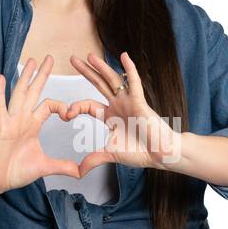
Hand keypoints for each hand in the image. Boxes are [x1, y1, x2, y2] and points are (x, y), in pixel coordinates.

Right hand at [0, 56, 82, 196]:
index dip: (62, 107)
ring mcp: (10, 122)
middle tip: (49, 58)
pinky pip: (0, 108)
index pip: (49, 105)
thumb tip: (80, 173)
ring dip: (25, 77)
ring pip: (20, 94)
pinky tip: (0, 78)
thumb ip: (63, 167)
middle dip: (42, 75)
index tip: (70, 115)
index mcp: (32, 125)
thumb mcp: (45, 167)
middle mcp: (22, 119)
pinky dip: (0, 93)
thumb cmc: (14, 171)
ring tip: (32, 61)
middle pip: (34, 92)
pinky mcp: (1, 128)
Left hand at [61, 51, 181, 174]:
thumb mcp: (110, 154)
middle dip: (86, 72)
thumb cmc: (141, 152)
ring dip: (101, 68)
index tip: (66, 114)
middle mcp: (118, 105)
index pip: (88, 105)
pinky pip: (134, 83)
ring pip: (112, 80)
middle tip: (73, 59)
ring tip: (89, 56)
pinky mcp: (140, 102)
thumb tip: (78, 172)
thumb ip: (94, 159)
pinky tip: (124, 56)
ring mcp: (128, 102)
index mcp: (109, 116)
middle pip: (98, 84)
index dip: (75, 107)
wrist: (161, 154)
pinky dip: (130, 70)